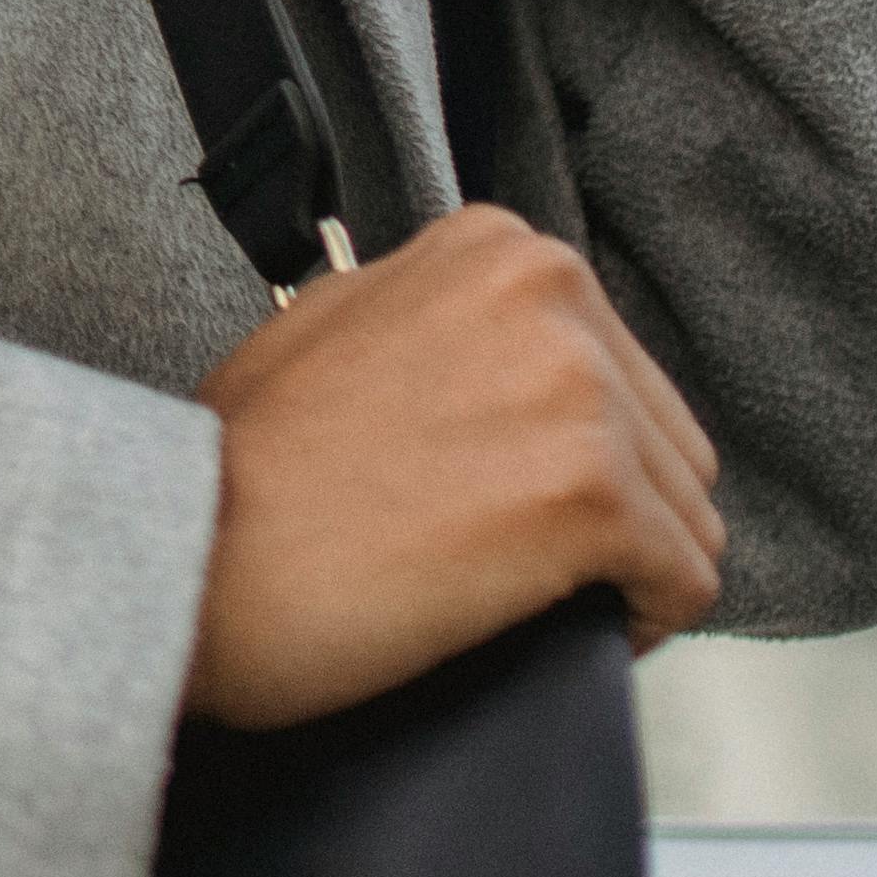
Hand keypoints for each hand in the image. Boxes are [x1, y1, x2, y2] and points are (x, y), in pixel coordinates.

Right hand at [183, 203, 727, 727]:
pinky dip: (639, 622)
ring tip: (532, 598)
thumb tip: (510, 374)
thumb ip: (443, 324)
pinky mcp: (592, 495)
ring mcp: (577, 391)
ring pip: (686, 513)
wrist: (190, 553)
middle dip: (615, 511)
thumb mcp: (338, 328)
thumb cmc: (240, 470)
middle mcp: (549, 295)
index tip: (518, 495)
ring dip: (627, 569)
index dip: (576, 449)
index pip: (615, 364)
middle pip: (667, 437)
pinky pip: (684, 582)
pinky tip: (561, 628)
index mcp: (494, 248)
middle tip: (520, 561)